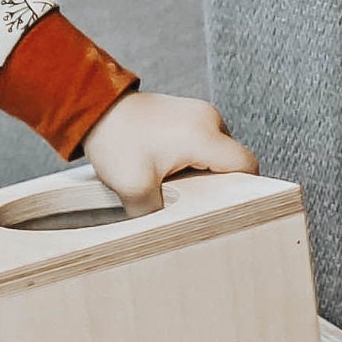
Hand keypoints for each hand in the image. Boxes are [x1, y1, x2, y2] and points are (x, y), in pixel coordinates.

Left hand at [80, 92, 256, 219]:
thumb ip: (157, 216)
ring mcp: (198, 113)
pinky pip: (203, 142)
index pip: (246, 165)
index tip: (226, 206)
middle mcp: (208, 119)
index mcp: (204, 135)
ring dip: (202, 171)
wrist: (94, 107)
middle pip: (232, 161)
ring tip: (176, 183)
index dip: (243, 190)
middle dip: (217, 184)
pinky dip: (192, 159)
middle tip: (193, 199)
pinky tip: (168, 170)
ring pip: (217, 153)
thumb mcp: (134, 187)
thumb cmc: (114, 139)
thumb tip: (168, 234)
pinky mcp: (187, 114)